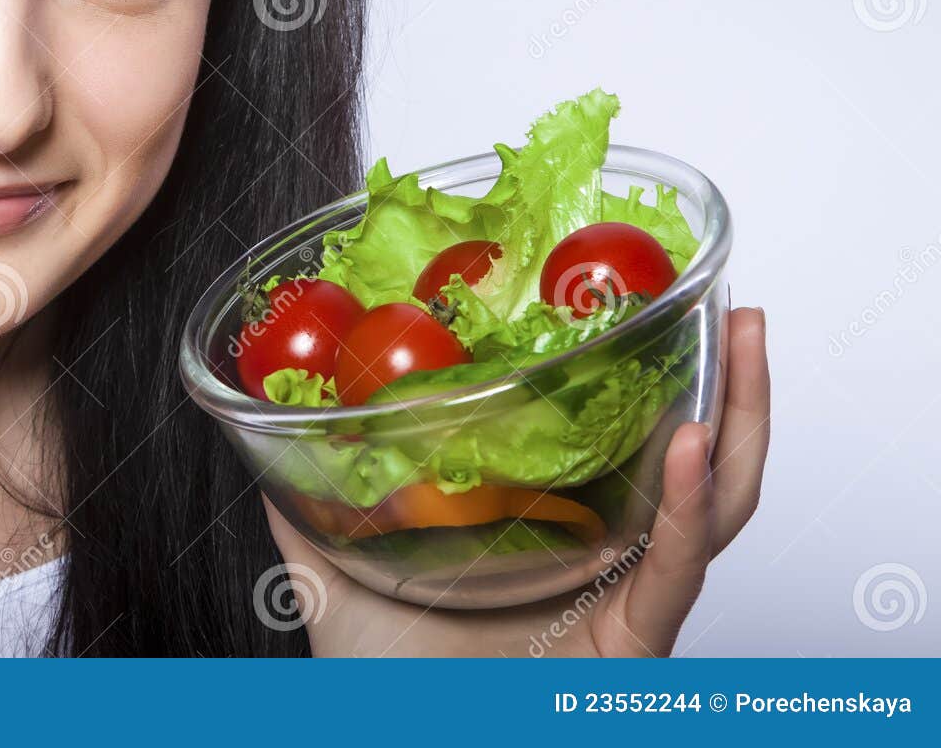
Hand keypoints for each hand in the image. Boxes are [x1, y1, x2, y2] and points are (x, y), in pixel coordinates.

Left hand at [264, 307, 769, 656]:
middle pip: (693, 467)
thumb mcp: (342, 586)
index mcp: (556, 544)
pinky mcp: (633, 644)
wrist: (401, 742)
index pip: (620, 452)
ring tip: (742, 347)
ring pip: (712, 509)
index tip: (649, 311)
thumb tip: (274, 451)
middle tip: (737, 312)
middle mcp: (604, 566)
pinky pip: (672, 568)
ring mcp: (624, 602)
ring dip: (738, 422)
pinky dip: (686, 505)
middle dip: (731, 386)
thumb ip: (313, 519)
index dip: (647, 385)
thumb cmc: (388, 691)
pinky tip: (690, 446)